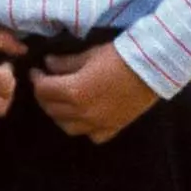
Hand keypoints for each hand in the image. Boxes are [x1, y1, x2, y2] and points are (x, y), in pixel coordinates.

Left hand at [31, 44, 156, 143]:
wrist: (154, 66)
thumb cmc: (120, 55)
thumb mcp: (89, 54)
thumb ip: (65, 63)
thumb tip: (48, 64)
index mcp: (74, 92)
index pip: (43, 90)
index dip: (36, 79)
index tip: (37, 71)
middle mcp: (83, 112)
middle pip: (52, 109)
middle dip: (44, 96)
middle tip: (46, 84)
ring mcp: (98, 123)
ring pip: (67, 127)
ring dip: (59, 114)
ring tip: (61, 102)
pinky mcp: (114, 127)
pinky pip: (92, 135)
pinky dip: (85, 128)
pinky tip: (85, 117)